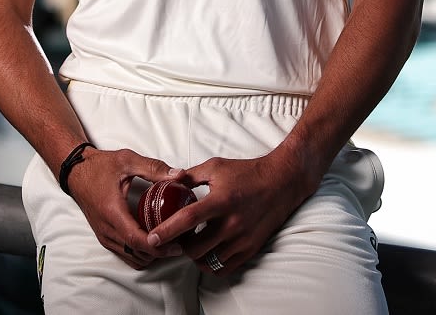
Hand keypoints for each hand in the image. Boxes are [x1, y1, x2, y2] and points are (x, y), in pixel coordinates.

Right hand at [66, 147, 184, 269]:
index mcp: (112, 212)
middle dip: (159, 252)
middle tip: (180, 241)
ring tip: (169, 241)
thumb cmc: (99, 166)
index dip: (158, 246)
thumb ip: (154, 168)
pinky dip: (140, 253)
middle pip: (136, 254)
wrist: (76, 172)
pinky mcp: (104, 237)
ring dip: (150, 254)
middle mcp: (106, 229)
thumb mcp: (128, 160)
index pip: (136, 240)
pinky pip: (125, 253)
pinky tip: (153, 239)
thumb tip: (180, 175)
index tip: (176, 245)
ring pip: (131, 257)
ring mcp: (104, 235)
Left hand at [145, 148, 322, 276]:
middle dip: (180, 246)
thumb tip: (169, 182)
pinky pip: (224, 268)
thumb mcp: (216, 167)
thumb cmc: (248, 172)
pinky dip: (212, 264)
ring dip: (195, 256)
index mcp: (221, 200)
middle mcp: (232, 223)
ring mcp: (242, 238)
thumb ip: (191, 176)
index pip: (188, 219)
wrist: (282, 182)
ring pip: (208, 262)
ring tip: (193, 244)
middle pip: (195, 248)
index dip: (167, 230)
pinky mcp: (250, 248)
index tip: (153, 237)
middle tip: (176, 239)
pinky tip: (209, 251)